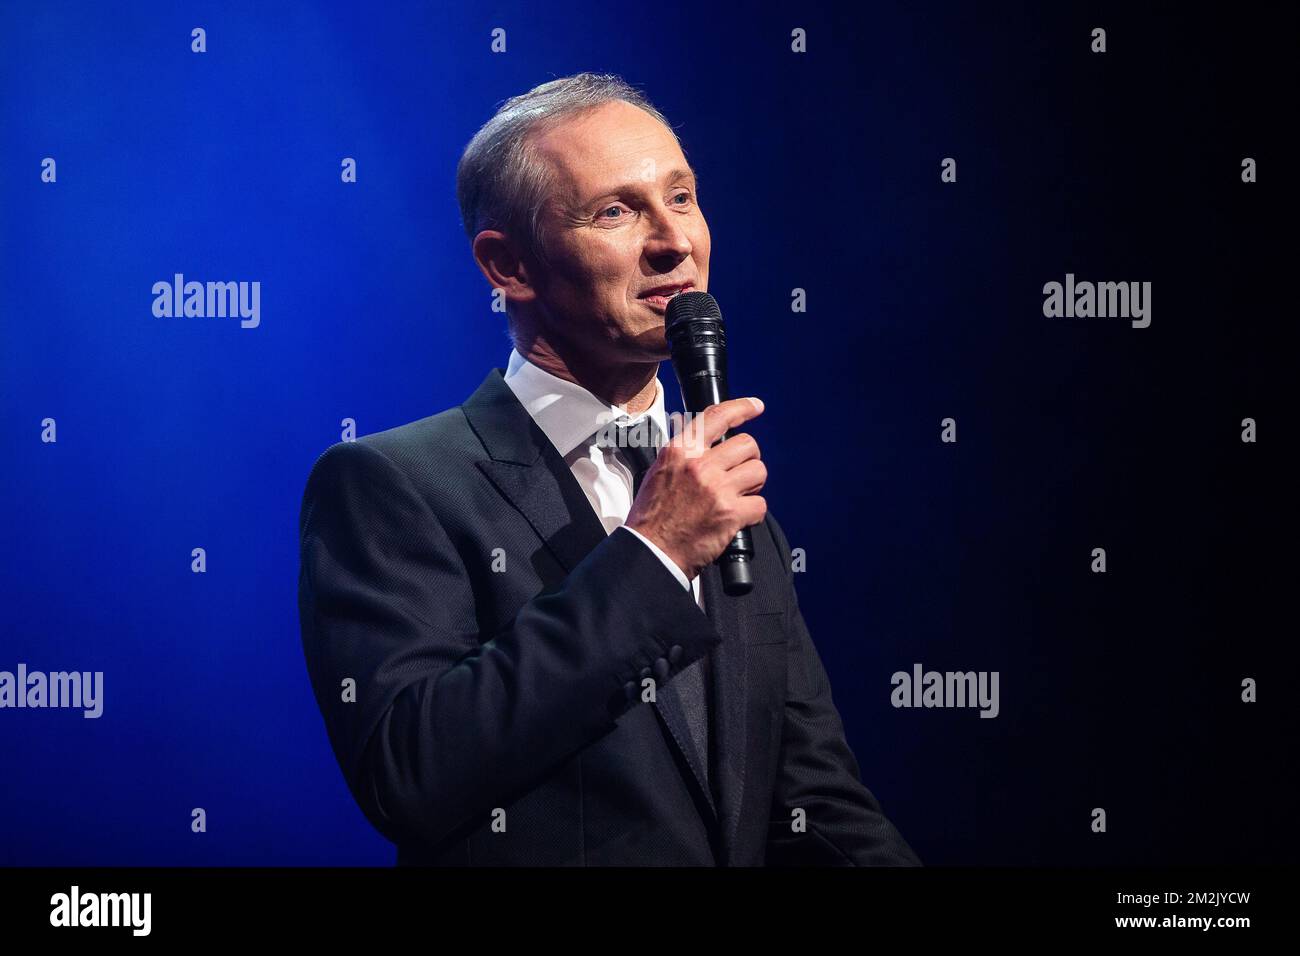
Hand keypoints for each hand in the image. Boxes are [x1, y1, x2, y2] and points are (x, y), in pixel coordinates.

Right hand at [626, 397, 766, 580]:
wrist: (651, 552)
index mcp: (680, 451)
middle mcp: (699, 465)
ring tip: (736, 497)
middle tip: (737, 476)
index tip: (756, 406)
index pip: (716, 416)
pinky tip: (736, 518)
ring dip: (753, 485)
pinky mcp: (731, 513)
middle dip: (747, 460)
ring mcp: (717, 488)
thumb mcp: (660, 472)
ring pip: (759, 471)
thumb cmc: (652, 518)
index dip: (742, 408)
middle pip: (747, 445)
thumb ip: (685, 456)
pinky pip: (760, 504)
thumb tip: (709, 445)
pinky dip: (753, 513)